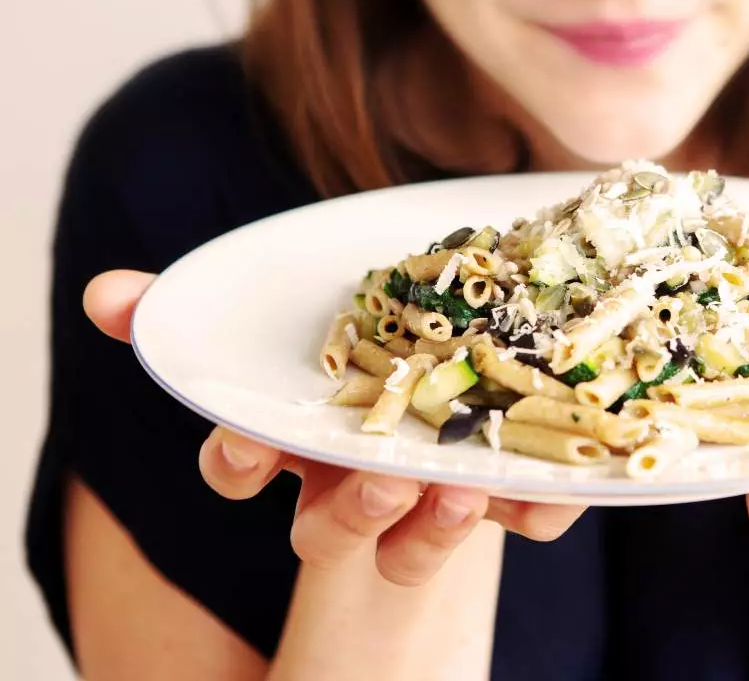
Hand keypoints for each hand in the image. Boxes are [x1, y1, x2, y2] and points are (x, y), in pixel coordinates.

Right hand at [83, 270, 585, 585]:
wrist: (474, 334)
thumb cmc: (373, 328)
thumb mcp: (304, 298)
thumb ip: (206, 302)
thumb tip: (107, 297)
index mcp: (300, 436)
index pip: (240, 466)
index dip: (235, 461)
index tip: (246, 446)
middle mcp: (356, 478)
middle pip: (329, 524)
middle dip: (348, 510)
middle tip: (381, 475)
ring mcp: (432, 493)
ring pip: (415, 543)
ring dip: (431, 530)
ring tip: (460, 492)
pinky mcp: (509, 491)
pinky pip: (524, 514)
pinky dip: (538, 505)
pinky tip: (550, 489)